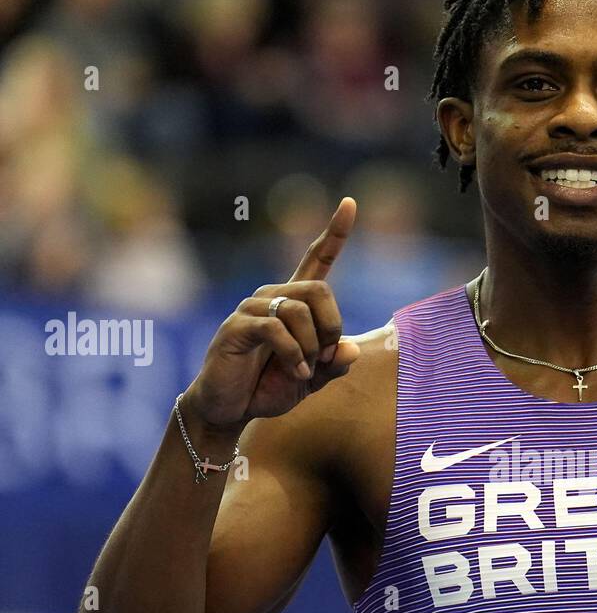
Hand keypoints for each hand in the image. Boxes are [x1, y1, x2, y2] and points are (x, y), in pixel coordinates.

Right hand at [185, 197, 361, 429]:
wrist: (229, 409)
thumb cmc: (267, 389)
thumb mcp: (311, 379)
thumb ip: (333, 365)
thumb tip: (350, 349)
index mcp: (293, 303)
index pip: (317, 259)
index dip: (335, 233)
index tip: (350, 203)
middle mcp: (272, 297)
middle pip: (319, 289)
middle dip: (331, 327)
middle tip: (324, 357)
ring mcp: (252, 309)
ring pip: (300, 311)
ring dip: (312, 347)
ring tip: (303, 371)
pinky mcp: (237, 326)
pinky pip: (277, 328)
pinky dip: (294, 354)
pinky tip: (295, 372)